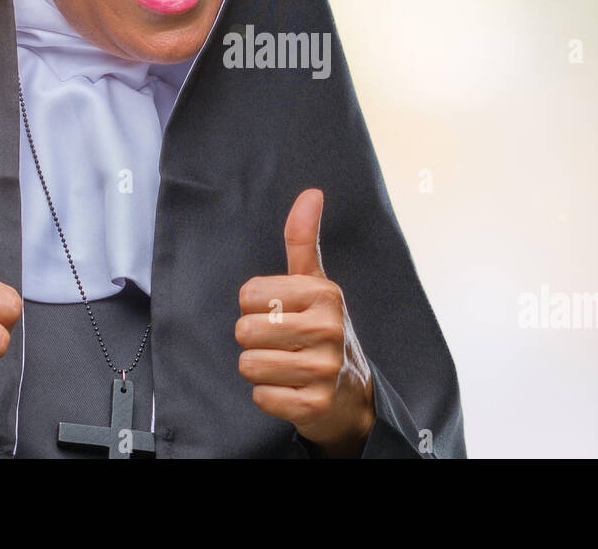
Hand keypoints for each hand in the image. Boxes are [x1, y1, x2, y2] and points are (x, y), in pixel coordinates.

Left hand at [235, 189, 375, 456]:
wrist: (352, 395)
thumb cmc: (323, 332)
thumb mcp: (316, 283)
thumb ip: (304, 239)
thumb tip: (311, 193)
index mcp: (325, 293)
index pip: (249, 294)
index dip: (256, 307)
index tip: (281, 314)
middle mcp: (328, 328)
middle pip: (245, 330)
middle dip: (255, 341)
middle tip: (283, 344)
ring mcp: (324, 368)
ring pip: (249, 364)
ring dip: (261, 369)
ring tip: (287, 366)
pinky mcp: (315, 404)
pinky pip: (260, 396)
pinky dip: (270, 396)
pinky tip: (292, 389)